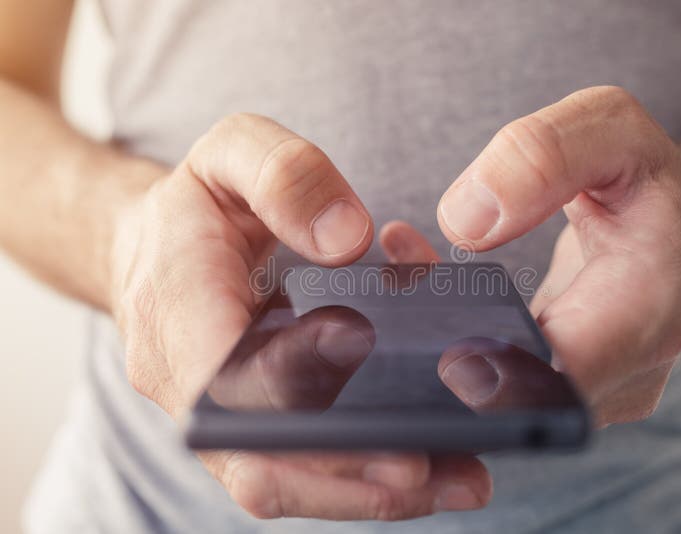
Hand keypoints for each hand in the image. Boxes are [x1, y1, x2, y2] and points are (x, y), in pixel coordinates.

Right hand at [109, 114, 490, 519]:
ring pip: (284, 481)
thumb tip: (348, 239)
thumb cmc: (195, 204)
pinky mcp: (250, 422)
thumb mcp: (230, 153)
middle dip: (356, 479)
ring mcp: (219, 414)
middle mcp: (188, 383)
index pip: (234, 387)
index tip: (386, 416)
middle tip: (447, 467)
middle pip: (262, 464)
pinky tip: (431, 468)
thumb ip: (285, 177)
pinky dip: (361, 475)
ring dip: (371, 491)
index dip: (304, 413)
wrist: (157, 245)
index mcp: (175, 312)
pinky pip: (298, 466)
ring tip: (460, 479)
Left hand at [436, 86, 680, 426]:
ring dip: (449, 346)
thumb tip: (465, 224)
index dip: (497, 372)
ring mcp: (605, 386)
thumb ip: (539, 158)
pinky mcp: (576, 386)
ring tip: (408, 276)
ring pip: (510, 400)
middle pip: (526, 401)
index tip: (439, 344)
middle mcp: (634, 364)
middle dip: (453, 360)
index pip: (568, 372)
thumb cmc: (648, 173)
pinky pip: (510, 383)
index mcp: (653, 299)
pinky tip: (429, 289)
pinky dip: (462, 343)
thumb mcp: (606, 128)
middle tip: (396, 300)